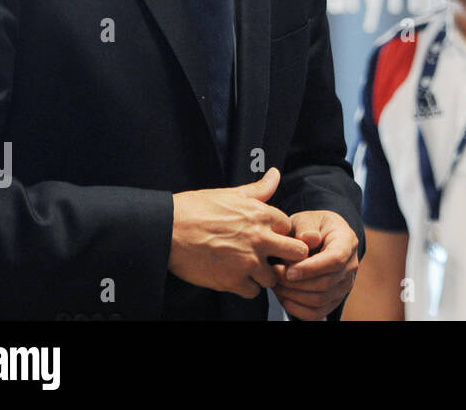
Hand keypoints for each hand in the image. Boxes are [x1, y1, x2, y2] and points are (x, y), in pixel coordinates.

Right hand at [168, 167, 309, 297]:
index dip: (282, 234)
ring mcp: (248, 261)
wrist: (167, 229)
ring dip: (265, 275)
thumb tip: (274, 174)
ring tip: (251, 270)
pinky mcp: (232, 280)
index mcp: (262, 214)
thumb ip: (259, 189)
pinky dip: (247, 288)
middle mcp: (260, 238)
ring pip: (274, 277)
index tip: (273, 239)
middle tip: (273, 259)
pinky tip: (237, 278)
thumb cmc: (195, 209)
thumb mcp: (231, 193)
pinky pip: (253, 292)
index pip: (291, 228)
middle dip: (288, 257)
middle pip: (297, 254)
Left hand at [272, 210, 360, 320]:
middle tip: (274, 274)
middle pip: (326, 283)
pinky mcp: (335, 298)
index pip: (335, 259)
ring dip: (293, 295)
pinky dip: (298, 309)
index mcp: (347, 241)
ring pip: (320, 299)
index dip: (311, 268)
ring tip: (276, 283)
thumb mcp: (307, 218)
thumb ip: (305, 226)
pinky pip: (317, 313)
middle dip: (296, 283)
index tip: (288, 271)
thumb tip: (308, 239)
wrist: (319, 236)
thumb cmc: (311, 226)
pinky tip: (284, 297)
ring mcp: (345, 284)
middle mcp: (351, 264)